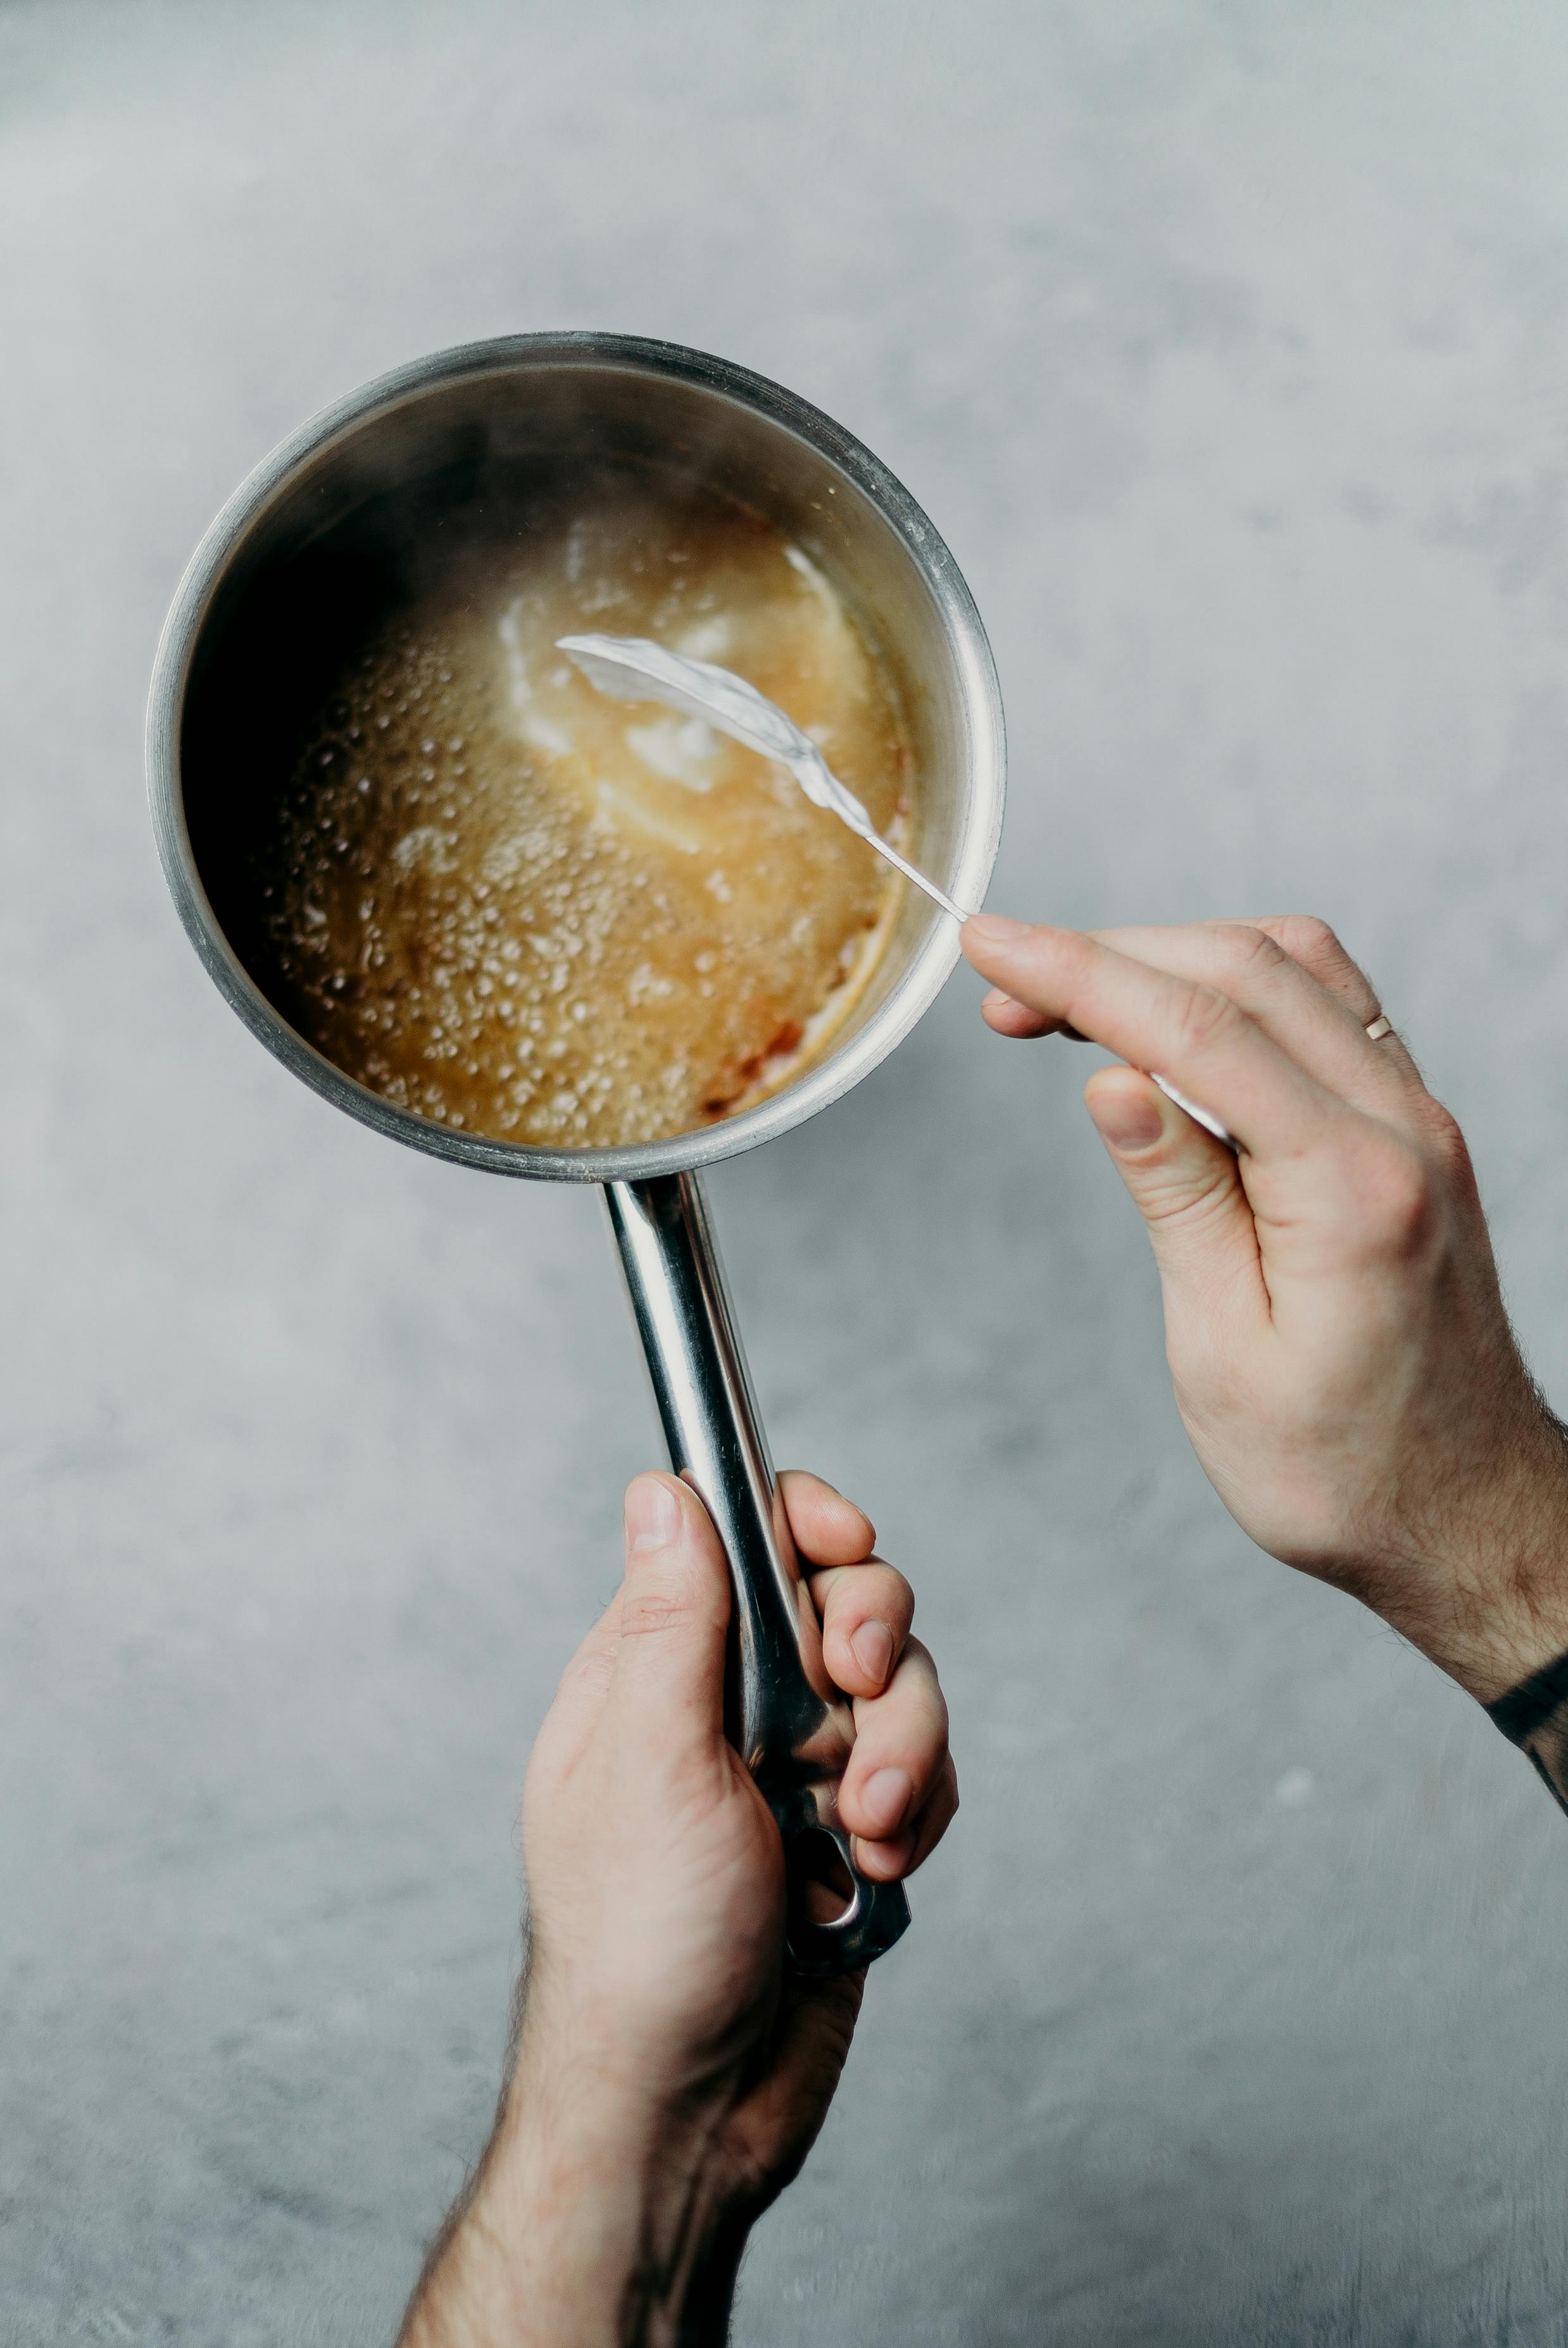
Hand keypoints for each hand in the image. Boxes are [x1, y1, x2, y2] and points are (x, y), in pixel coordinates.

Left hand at [398, 1469, 955, 2347]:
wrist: (690, 2109)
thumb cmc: (638, 1945)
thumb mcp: (646, 1759)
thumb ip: (669, 1618)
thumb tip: (662, 1489)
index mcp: (656, 1668)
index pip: (747, 1536)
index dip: (810, 1524)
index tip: (846, 1543)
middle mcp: (726, 1707)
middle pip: (845, 1600)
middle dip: (873, 1644)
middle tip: (851, 1696)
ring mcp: (792, 1774)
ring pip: (898, 1691)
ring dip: (902, 1751)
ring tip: (863, 1828)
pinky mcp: (849, 1834)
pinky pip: (923, 1777)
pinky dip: (916, 1815)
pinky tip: (871, 1873)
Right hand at [962, 911, 1567, 1705]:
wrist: (1465, 1517)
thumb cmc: (1342, 1471)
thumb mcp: (1225, 1355)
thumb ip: (1178, 1198)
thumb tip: (1110, 1080)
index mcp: (1353, 1191)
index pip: (1196, 1032)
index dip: (1079, 973)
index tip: (990, 944)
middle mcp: (1404, 1131)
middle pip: (1246, 970)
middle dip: (1110, 954)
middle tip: (1004, 982)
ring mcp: (1419, 1122)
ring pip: (1295, 968)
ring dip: (1174, 956)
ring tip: (1073, 995)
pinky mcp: (1413, 1132)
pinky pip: (1329, 1009)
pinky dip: (1237, 987)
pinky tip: (1171, 1024)